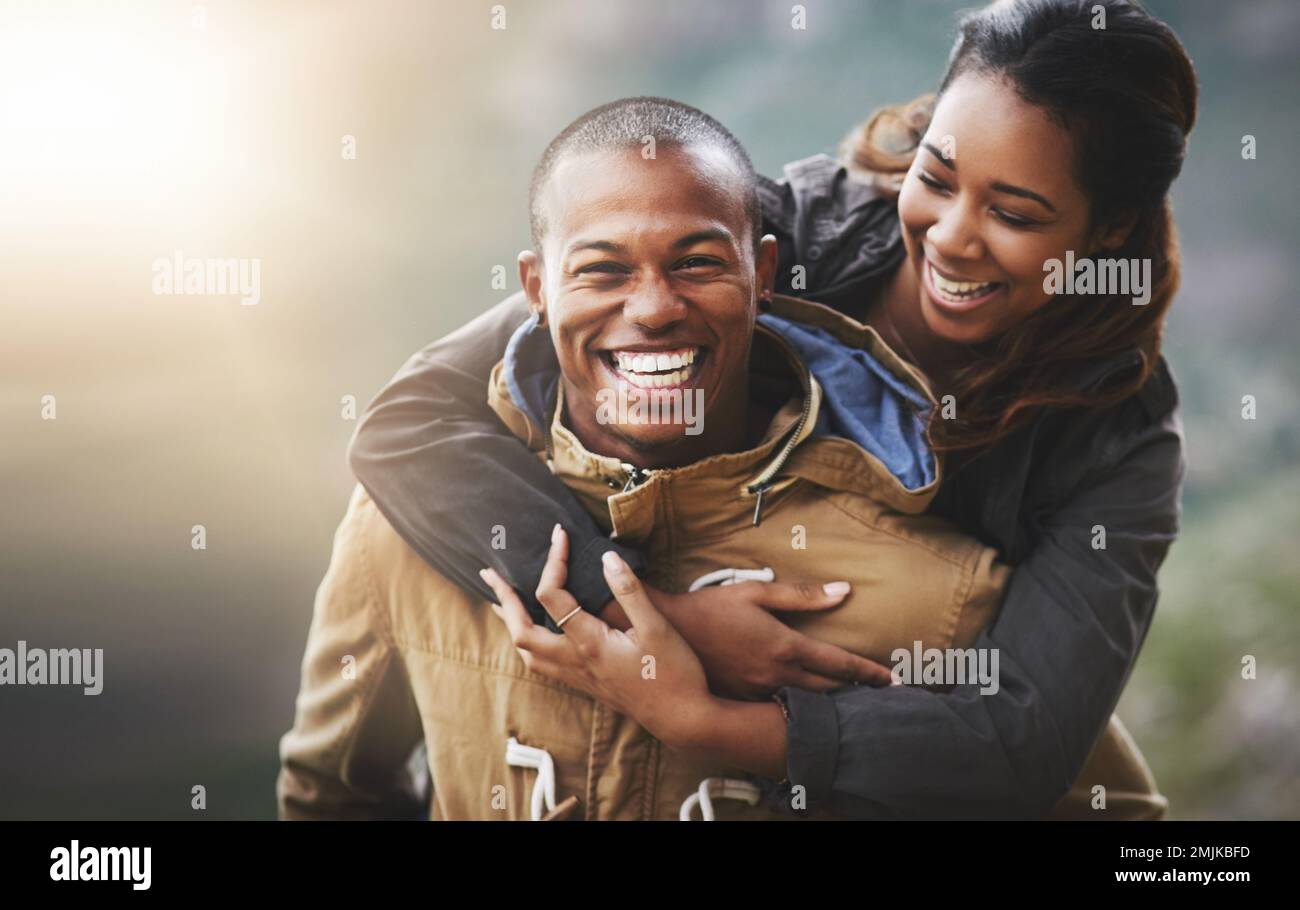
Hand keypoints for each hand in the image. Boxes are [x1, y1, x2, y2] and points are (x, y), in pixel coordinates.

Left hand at [479, 525, 713, 747]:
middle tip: (491, 575)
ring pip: (527, 652)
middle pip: (521, 631)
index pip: (552, 595)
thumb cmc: (674, 672)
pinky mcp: (585, 684)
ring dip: (511, 624)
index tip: (560, 534)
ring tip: (502, 602)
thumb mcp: (657, 627)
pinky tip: (537, 632)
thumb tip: (605, 558)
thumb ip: (629, 591)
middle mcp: (575, 662)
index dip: (553, 560)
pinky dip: (528, 641)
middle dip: (504, 600)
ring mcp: (577, 676)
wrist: (683, 718)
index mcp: (589, 643)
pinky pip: (541, 663)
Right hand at [606, 580, 893, 698]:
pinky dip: (799, 705)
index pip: (839, 664)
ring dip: (830, 701)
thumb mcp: (756, 592)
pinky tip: (807, 704)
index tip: (893, 679)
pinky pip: (779, 706)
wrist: (667, 632)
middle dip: (857, 691)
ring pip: (806, 702)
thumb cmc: (711, 607)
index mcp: (784, 646)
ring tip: (854, 699)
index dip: (869, 673)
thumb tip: (844, 591)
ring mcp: (759, 691)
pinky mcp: (742, 699)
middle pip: (829, 689)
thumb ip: (802, 594)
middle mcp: (776, 674)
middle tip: (882, 693)